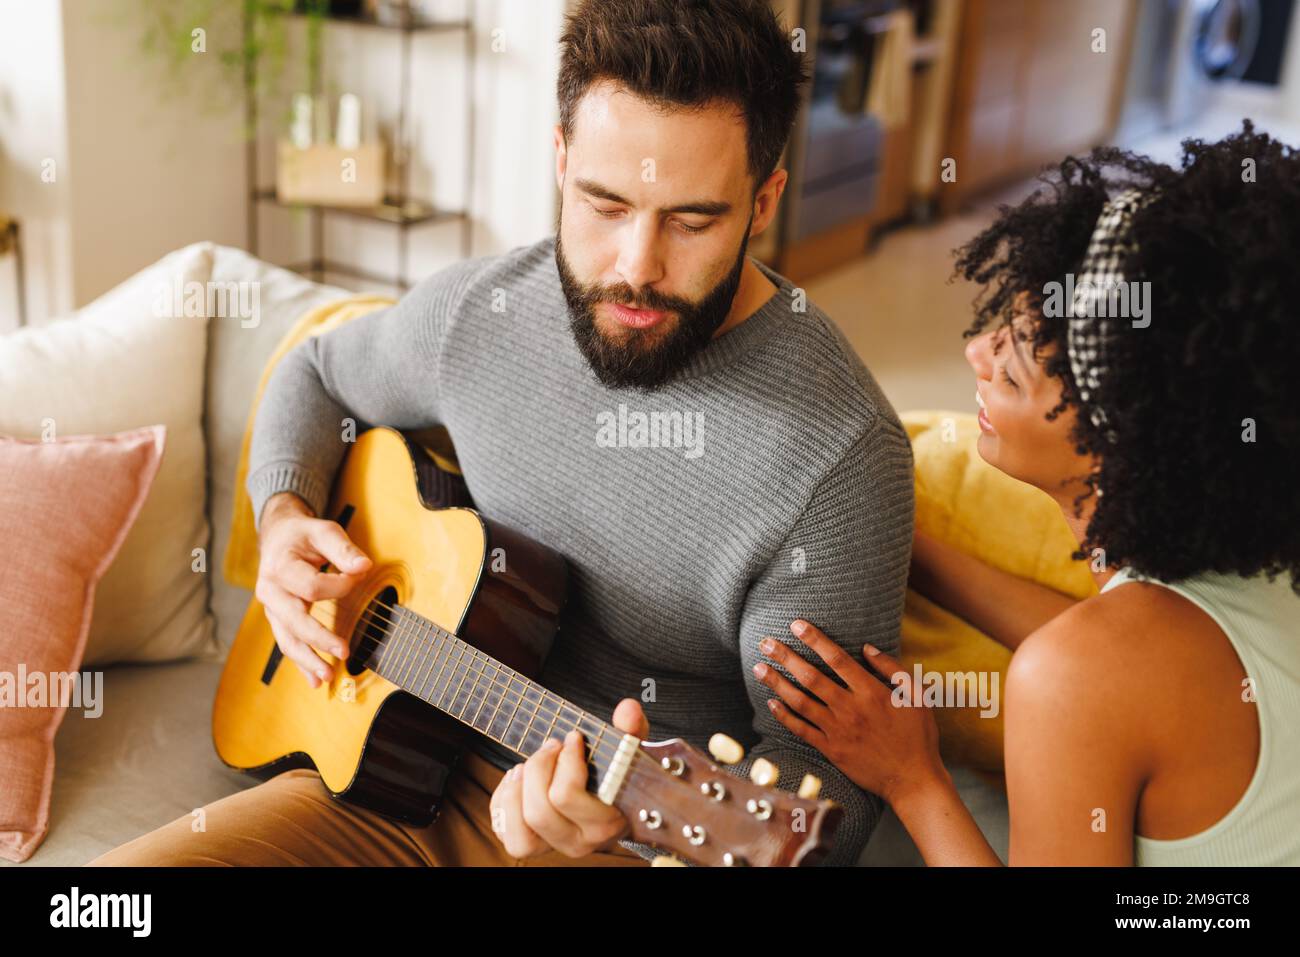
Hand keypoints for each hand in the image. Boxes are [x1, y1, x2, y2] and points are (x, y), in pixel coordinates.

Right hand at [254, 492, 372, 687]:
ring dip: (307, 660)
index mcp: (279, 567)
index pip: (311, 587)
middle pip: (293, 620)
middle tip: (343, 652)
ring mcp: (271, 608)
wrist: (277, 538)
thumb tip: (363, 566)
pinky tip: (314, 681)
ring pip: (286, 639)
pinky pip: (288, 643)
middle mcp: (269, 590)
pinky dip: (301, 663)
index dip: (339, 585)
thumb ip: (343, 549)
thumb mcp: (323, 531)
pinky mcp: (278, 619)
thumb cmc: (303, 535)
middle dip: (318, 638)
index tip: (358, 576)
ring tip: (327, 677)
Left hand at [488, 698, 647, 859]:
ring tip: (526, 766)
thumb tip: (628, 709)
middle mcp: (579, 843)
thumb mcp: (626, 752)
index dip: (565, 760)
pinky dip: (504, 802)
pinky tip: (517, 780)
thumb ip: (630, 730)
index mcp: (605, 824)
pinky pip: (505, 832)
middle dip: (539, 769)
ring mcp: (553, 846)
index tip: (573, 738)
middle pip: (539, 811)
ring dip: (517, 791)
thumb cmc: (616, 775)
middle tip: (551, 746)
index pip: (567, 796)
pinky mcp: (531, 845)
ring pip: (520, 833)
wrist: (611, 804)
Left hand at [752, 619, 945, 804]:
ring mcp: (838, 731)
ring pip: (800, 702)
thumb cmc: (918, 735)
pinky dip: (785, 716)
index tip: (797, 625)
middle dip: (786, 657)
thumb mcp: (917, 696)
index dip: (816, 639)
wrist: (912, 780)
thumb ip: (892, 669)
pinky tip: (771, 703)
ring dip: (777, 683)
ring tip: (759, 668)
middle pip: (811, 677)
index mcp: (872, 692)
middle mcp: (851, 709)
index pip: (838, 659)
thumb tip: (866, 648)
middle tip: (766, 643)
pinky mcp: (831, 750)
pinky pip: (802, 730)